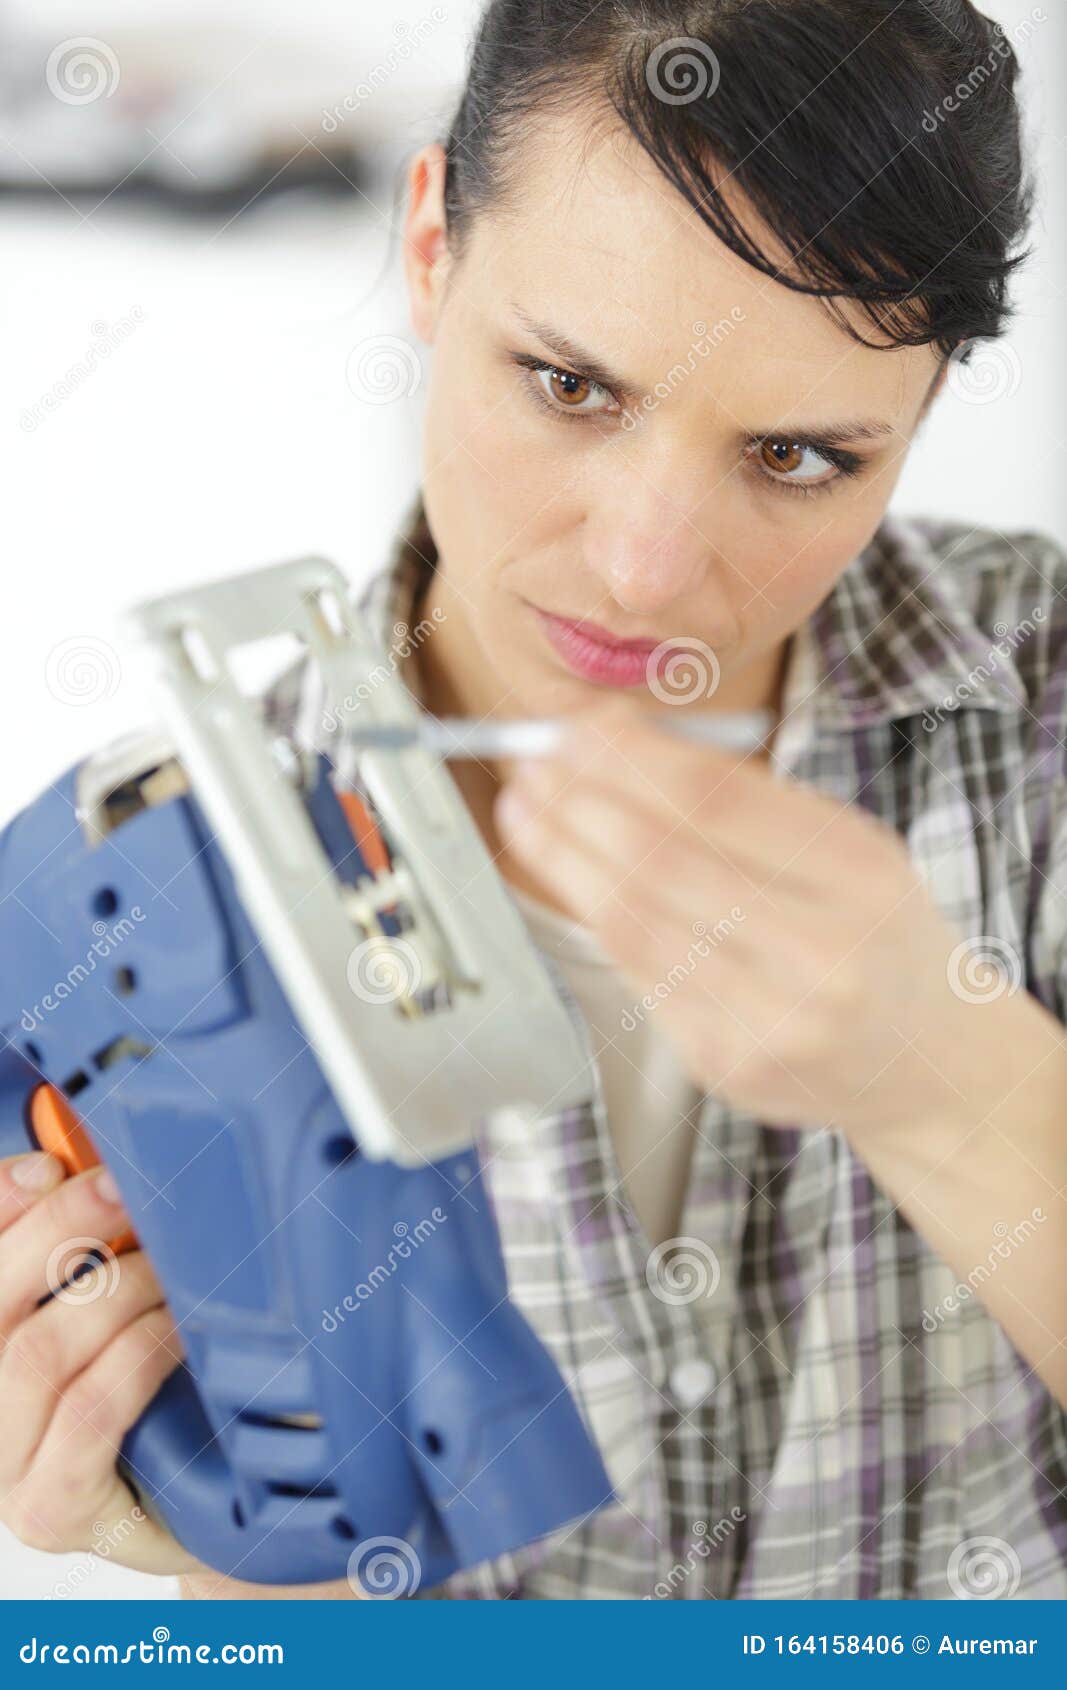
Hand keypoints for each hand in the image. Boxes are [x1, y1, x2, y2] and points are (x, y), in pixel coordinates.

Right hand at [0, 1150, 204, 1575]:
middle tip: (127, 1193)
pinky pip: (91, 1411)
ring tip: (169, 1271)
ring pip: (39, 1353)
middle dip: (62, 1230)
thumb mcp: (115, 1310)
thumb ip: (89, 1249)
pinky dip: (140, 1355)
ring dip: (115, 1293)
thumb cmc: (155, 1394)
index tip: (49, 1166)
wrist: (205, 1505)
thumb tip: (90, 1160)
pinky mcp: (48, 1511)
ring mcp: (0, 1470)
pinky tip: (178, 1330)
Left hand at [493, 699, 1018, 1138]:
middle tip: (531, 762)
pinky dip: (593, 914)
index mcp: (860, 873)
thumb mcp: (847, 849)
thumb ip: (744, 800)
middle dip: (579, 801)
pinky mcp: (726, 1063)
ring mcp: (771, 1018)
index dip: (630, 756)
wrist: (928, 1062)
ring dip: (561, 856)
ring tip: (523, 810)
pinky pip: (638, 974)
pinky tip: (565, 876)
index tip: (577, 725)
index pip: (719, 798)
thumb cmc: (872, 934)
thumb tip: (615, 739)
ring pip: (634, 922)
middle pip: (663, 859)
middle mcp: (822, 951)